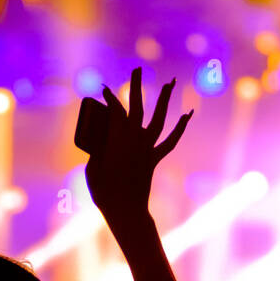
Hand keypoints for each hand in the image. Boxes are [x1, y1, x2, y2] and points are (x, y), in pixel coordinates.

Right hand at [84, 68, 191, 224]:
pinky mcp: (154, 158)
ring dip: (165, 100)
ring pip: (159, 119)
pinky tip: (187, 114)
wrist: (125, 211)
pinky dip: (180, 128)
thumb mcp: (92, 167)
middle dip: (136, 86)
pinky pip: (170, 141)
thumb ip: (97, 149)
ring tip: (171, 83)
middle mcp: (135, 140)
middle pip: (137, 107)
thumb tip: (101, 139)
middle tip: (137, 69)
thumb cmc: (103, 192)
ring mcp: (147, 148)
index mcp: (117, 140)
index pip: (115, 111)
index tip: (104, 89)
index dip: (109, 97)